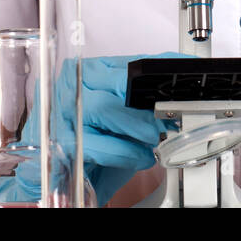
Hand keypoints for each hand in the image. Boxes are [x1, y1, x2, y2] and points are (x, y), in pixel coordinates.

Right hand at [0, 53, 184, 206]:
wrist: (54, 178)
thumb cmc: (90, 144)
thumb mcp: (122, 118)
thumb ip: (143, 104)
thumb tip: (180, 100)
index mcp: (89, 71)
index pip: (132, 62)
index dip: (163, 66)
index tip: (187, 72)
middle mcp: (72, 84)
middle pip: (118, 82)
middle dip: (150, 103)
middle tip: (171, 118)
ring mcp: (60, 111)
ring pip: (105, 108)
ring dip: (137, 127)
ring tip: (154, 140)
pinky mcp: (57, 140)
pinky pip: (95, 143)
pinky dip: (124, 152)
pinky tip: (138, 157)